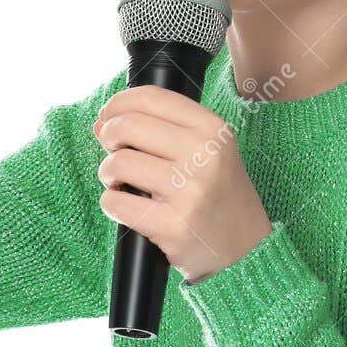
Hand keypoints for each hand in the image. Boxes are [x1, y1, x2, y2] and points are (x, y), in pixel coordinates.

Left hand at [92, 86, 272, 283]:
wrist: (247, 249)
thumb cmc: (217, 195)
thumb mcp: (203, 151)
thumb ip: (156, 131)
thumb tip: (100, 122)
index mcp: (212, 129)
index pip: (151, 98)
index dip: (119, 103)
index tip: (107, 115)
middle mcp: (205, 155)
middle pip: (128, 126)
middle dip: (108, 136)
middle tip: (113, 152)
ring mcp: (191, 191)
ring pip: (119, 163)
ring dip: (108, 173)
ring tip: (119, 182)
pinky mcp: (175, 226)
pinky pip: (117, 203)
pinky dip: (111, 203)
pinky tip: (124, 207)